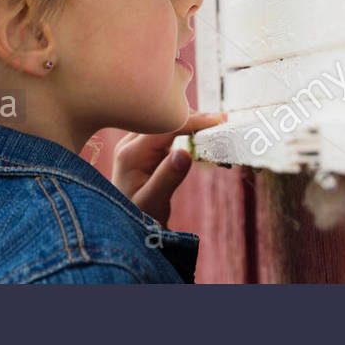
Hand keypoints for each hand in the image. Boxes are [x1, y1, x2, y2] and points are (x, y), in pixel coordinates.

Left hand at [111, 111, 227, 225]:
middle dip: (193, 118)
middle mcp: (131, 144)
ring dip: (190, 124)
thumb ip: (167, 178)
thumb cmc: (138, 217)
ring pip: (166, 123)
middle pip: (164, 119)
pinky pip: (167, 132)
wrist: (123, 226)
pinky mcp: (145, 149)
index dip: (192, 121)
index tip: (217, 121)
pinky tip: (201, 137)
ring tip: (214, 130)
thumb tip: (184, 152)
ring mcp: (137, 145)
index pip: (164, 127)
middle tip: (221, 124)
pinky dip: (186, 132)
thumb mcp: (153, 202)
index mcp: (131, 154)